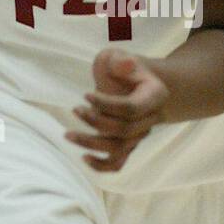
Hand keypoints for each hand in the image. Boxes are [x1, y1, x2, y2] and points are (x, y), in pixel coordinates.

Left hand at [65, 49, 169, 172]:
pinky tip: (83, 157)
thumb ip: (120, 60)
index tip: (85, 96)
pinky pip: (118, 163)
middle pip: (124, 130)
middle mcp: (151, 119)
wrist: (133, 83)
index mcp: (155, 96)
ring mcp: (140, 135)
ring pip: (118, 149)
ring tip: (68, 134)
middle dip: (96, 122)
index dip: (107, 105)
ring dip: (92, 144)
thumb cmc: (122, 68)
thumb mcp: (119, 57)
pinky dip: (101, 166)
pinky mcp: (128, 145)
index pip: (131, 108)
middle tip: (75, 109)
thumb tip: (126, 65)